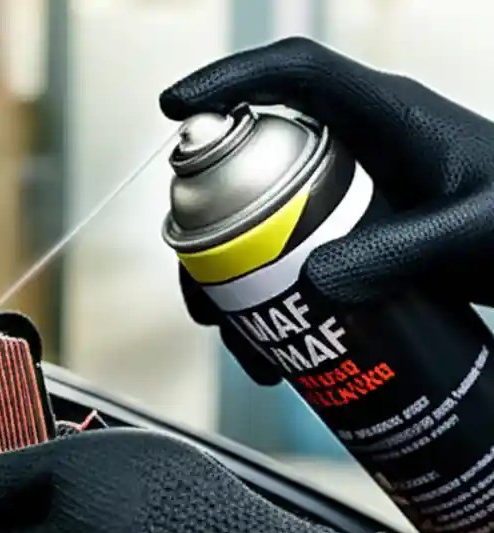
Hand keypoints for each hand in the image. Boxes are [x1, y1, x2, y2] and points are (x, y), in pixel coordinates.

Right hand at [162, 37, 493, 384]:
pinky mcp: (354, 232)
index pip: (293, 73)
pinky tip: (276, 351)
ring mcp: (352, 190)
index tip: (175, 107)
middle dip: (209, 229)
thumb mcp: (471, 235)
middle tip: (200, 288)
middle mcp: (356, 145)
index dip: (228, 80)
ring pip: (261, 221)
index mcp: (384, 115)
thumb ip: (398, 254)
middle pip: (252, 165)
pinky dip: (269, 299)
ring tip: (241, 344)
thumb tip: (313, 285)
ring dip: (233, 283)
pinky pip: (289, 253)